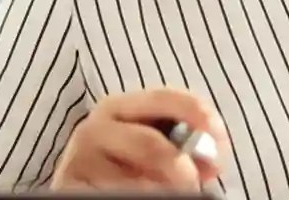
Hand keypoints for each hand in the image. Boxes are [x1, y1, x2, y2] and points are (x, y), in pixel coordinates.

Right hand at [51, 87, 230, 190]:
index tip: (220, 142)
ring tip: (170, 194)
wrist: (84, 185)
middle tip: (194, 184)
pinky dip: (135, 196)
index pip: (164, 98)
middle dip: (181, 168)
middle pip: (150, 145)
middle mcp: (94, 127)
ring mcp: (77, 160)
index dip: (198, 116)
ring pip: (134, 181)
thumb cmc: (128, 162)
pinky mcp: (69, 187)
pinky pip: (112, 195)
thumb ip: (183, 141)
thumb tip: (210, 161)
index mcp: (119, 106)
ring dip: (161, 191)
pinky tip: (141, 195)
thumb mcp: (155, 142)